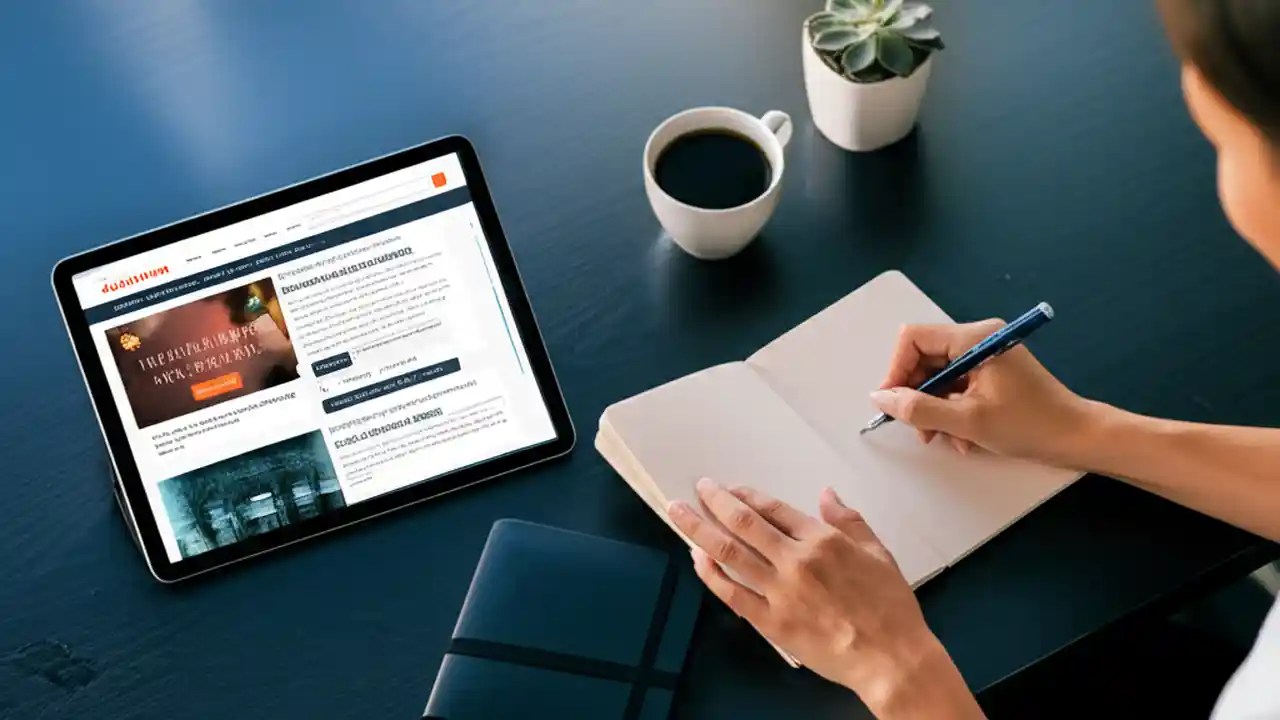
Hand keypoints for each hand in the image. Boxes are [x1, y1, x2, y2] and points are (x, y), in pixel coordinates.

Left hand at [667, 479, 982, 718]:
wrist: (891, 658)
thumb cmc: (890, 609)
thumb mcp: (879, 553)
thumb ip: (850, 521)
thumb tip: (826, 493)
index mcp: (823, 540)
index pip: (773, 509)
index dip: (746, 495)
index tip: (728, 488)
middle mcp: (796, 561)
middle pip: (744, 523)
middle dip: (715, 501)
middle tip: (698, 488)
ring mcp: (780, 592)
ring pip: (729, 553)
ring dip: (700, 529)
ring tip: (679, 513)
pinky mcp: (771, 622)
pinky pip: (732, 593)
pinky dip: (711, 574)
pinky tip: (697, 559)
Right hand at [872, 319, 1093, 465]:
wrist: (1079, 438)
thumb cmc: (1029, 425)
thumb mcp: (968, 421)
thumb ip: (919, 409)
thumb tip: (880, 398)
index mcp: (975, 337)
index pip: (914, 338)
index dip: (896, 370)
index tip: (891, 403)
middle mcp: (979, 339)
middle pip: (925, 358)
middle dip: (916, 395)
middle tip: (918, 429)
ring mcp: (986, 356)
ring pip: (939, 376)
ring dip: (934, 409)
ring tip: (942, 438)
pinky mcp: (992, 373)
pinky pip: (956, 386)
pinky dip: (952, 411)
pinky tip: (962, 437)